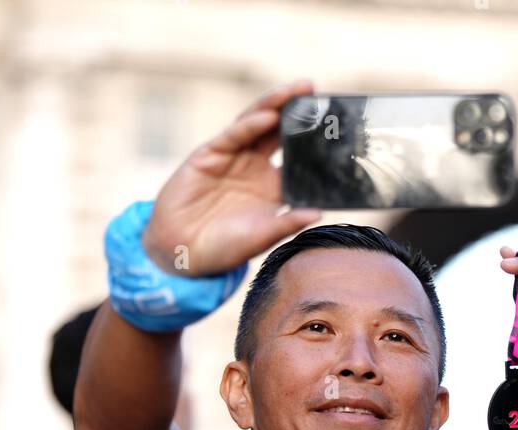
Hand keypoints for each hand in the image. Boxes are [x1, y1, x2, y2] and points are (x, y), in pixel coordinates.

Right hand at [143, 79, 322, 277]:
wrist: (182, 250)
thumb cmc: (223, 248)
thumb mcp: (261, 238)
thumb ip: (287, 223)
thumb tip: (319, 212)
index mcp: (274, 188)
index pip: (299, 159)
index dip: (314, 144)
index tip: (336, 129)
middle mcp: (256, 168)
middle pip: (281, 133)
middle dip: (298, 112)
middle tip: (317, 94)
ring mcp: (234, 157)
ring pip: (259, 124)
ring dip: (277, 105)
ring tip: (298, 90)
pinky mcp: (211, 153)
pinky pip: (235, 134)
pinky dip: (252, 124)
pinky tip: (269, 115)